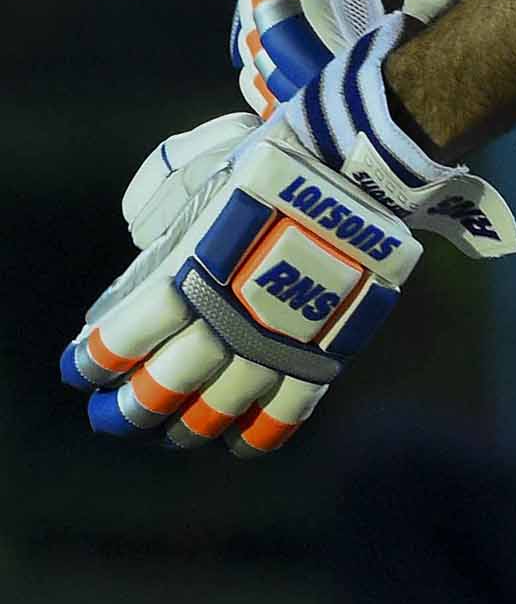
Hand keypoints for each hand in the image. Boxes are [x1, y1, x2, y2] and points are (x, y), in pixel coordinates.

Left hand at [63, 19, 515, 455]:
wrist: (352, 162)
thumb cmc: (268, 158)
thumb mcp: (196, 175)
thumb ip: (162, 225)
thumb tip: (141, 263)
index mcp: (187, 275)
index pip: (123, 339)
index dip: (93, 361)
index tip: (76, 370)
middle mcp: (224, 321)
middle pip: (162, 387)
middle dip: (128, 408)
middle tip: (109, 418)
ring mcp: (274, 345)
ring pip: (215, 411)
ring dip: (183, 428)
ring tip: (169, 433)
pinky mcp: (320, 355)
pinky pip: (283, 416)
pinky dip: (254, 438)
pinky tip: (234, 444)